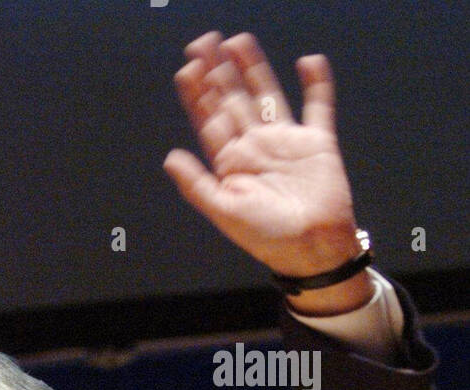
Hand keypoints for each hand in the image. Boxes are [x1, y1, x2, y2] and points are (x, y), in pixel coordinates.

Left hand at [164, 30, 368, 308]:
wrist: (311, 247)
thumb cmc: (266, 236)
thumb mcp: (223, 211)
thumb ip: (196, 184)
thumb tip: (170, 157)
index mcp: (229, 163)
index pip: (208, 120)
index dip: (197, 94)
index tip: (186, 69)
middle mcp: (254, 146)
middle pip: (232, 100)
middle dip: (218, 72)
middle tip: (204, 42)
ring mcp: (285, 141)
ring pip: (266, 94)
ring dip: (253, 69)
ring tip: (238, 42)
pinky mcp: (317, 141)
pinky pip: (318, 105)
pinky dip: (316, 83)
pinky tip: (308, 61)